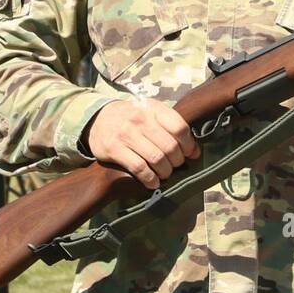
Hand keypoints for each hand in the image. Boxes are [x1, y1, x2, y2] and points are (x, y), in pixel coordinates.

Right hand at [86, 99, 200, 190]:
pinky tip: (153, 183)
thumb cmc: (132, 118)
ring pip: (156, 159)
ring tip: (165, 174)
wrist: (98, 118)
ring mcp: (126, 133)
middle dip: (177, 161)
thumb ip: (173, 128)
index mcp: (153, 109)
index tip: (190, 154)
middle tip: (175, 166)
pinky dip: (150, 179)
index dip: (189, 145)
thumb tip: (195, 151)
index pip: (179, 128)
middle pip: (170, 147)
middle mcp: (140, 119)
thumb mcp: (152, 114)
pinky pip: (139, 168)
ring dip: (165, 172)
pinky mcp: (114, 148)